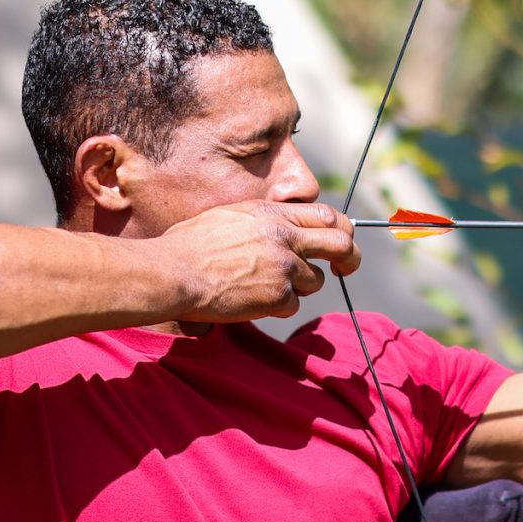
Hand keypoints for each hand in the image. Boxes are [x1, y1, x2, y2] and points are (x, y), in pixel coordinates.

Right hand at [159, 200, 358, 321]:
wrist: (173, 272)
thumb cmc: (190, 245)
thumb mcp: (231, 217)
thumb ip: (264, 221)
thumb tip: (287, 228)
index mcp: (272, 214)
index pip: (327, 215)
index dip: (341, 230)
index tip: (340, 242)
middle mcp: (284, 237)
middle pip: (341, 244)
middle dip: (350, 258)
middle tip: (345, 269)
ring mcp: (283, 267)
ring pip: (315, 281)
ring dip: (297, 287)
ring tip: (262, 286)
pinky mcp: (277, 296)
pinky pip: (293, 305)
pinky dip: (277, 307)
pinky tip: (250, 300)